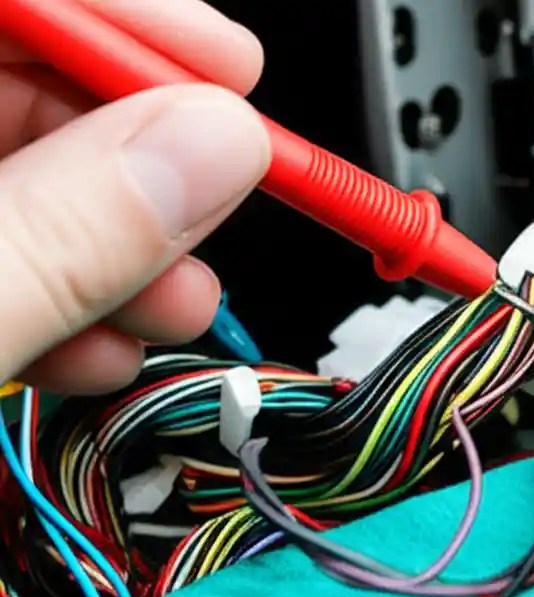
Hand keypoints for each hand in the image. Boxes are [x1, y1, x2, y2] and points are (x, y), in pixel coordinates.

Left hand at [0, 0, 269, 393]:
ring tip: (174, 306)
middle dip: (147, 154)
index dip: (135, 14)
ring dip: (126, 248)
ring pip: (29, 178)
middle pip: (28, 82)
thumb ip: (65, 234)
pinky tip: (100, 348)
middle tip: (220, 206)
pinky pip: (4, 254)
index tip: (234, 71)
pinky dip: (68, 299)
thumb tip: (215, 148)